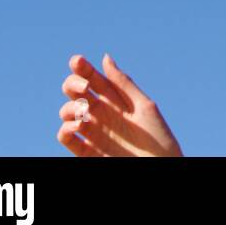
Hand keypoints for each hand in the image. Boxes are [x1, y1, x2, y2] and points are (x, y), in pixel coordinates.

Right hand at [56, 53, 183, 156]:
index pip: (94, 78)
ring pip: (67, 112)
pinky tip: (79, 125)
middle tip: (85, 87)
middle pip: (75, 92)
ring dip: (69, 107)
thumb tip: (104, 57)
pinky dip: (66, 128)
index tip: (77, 61)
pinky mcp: (86, 151)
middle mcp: (101, 113)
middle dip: (73, 84)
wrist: (159, 167)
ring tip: (84, 110)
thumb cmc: (158, 138)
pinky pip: (66, 137)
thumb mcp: (144, 106)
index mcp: (115, 99)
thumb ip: (123, 84)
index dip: (82, 68)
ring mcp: (92, 131)